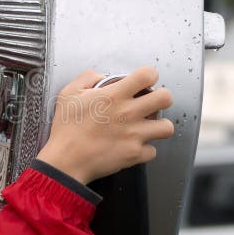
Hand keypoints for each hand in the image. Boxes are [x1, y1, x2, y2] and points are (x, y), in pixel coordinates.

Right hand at [36, 67, 173, 184]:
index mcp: (114, 95)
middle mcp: (129, 113)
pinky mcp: (134, 154)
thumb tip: (103, 77)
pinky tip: (134, 145)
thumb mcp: (69, 93)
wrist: (66, 160)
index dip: (148, 76)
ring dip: (159, 126)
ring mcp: (134, 135)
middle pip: (166, 98)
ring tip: (148, 127)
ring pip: (167, 127)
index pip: (148, 75)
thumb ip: (88, 78)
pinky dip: (145, 149)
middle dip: (161, 98)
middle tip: (151, 103)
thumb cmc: (66, 129)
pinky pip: (152, 151)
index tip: (143, 82)